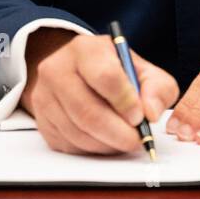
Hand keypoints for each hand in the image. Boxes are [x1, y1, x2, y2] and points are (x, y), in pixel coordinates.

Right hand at [18, 28, 178, 155]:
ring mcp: (45, 96)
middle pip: (88, 111)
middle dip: (118, 133)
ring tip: (124, 140)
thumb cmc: (116, 72)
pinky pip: (68, 144)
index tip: (140, 116)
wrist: (79, 73)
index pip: (105, 76)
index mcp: (86, 49)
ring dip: (107, 144)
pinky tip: (105, 140)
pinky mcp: (42, 120)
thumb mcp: (144, 71)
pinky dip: (92, 149)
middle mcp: (58, 69)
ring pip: (78, 132)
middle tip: (137, 140)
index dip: (126, 102)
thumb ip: (157, 88)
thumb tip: (150, 113)